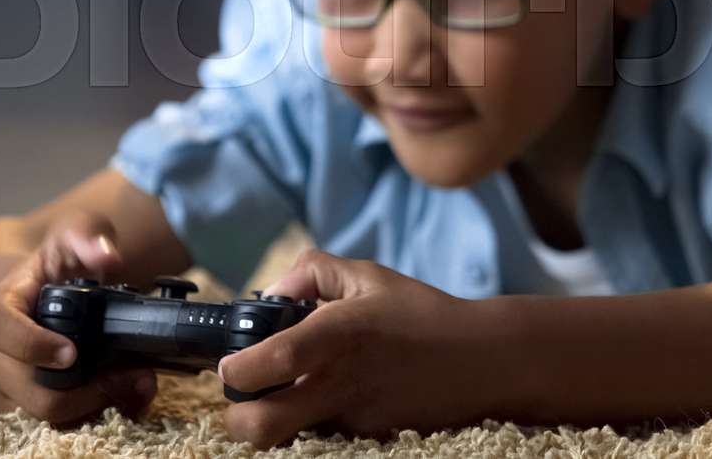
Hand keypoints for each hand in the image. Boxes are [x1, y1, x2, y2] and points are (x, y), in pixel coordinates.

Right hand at [0, 210, 158, 424]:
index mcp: (0, 308)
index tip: (71, 353)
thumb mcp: (74, 232)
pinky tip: (127, 399)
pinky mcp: (27, 405)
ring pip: (37, 414)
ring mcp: (7, 384)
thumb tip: (106, 257)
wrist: (47, 286)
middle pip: (20, 388)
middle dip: (77, 392)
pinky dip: (91, 416)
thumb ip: (88, 235)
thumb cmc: (59, 259)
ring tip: (136, 388)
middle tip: (129, 378)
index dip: (31, 345)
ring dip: (89, 409)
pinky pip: (53, 423)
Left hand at [218, 249, 493, 447]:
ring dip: (277, 423)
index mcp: (338, 334)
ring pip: (291, 438)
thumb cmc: (422, 313)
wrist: (481, 360)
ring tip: (286, 396)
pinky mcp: (370, 439)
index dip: (236, 369)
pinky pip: (326, 437)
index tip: (229, 364)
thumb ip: (312, 272)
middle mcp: (340, 382)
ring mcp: (355, 418)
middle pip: (263, 428)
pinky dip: (316, 422)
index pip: (270, 361)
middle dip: (238, 421)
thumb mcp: (369, 276)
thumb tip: (272, 294)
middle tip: (245, 399)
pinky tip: (334, 398)